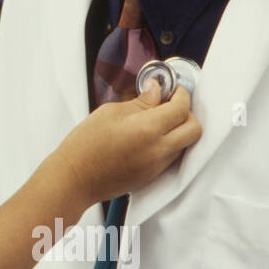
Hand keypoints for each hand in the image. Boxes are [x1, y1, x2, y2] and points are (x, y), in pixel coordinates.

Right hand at [44, 80, 201, 207]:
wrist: (74, 179)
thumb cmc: (84, 145)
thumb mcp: (109, 113)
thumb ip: (139, 102)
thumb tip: (156, 91)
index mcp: (147, 129)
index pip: (181, 108)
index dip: (181, 95)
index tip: (174, 90)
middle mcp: (158, 150)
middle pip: (194, 130)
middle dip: (187, 114)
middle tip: (170, 105)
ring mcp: (157, 166)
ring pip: (185, 145)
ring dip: (178, 130)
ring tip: (156, 122)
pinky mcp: (152, 177)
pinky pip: (171, 157)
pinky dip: (168, 145)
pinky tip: (147, 138)